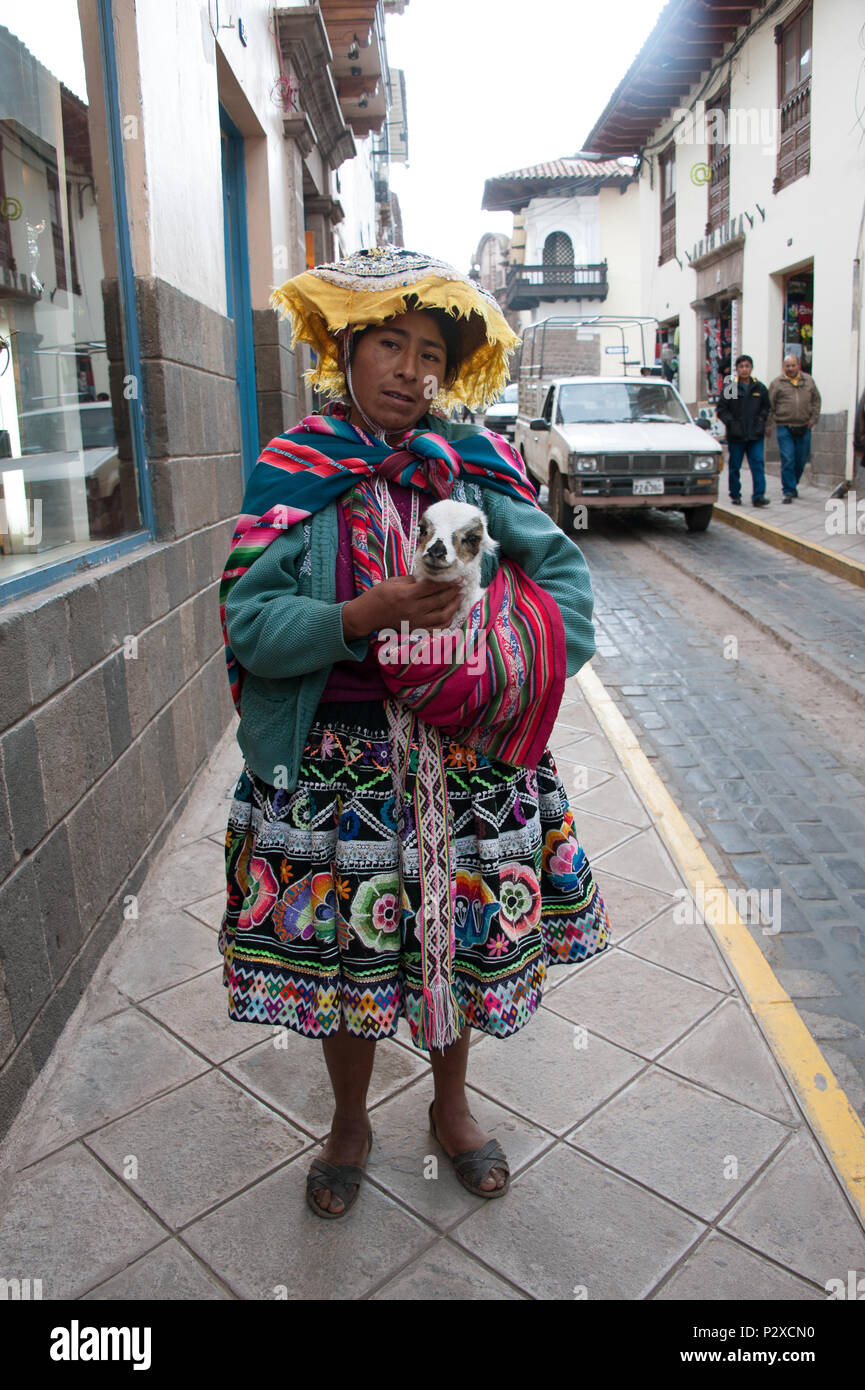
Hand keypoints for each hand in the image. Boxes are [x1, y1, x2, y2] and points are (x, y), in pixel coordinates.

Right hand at [342, 575, 463, 640]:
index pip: (433, 587)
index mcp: (407, 595)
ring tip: (460, 597)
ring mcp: (416, 622)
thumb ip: (412, 580)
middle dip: (454, 591)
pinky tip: (452, 613)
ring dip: (454, 606)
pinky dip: (447, 621)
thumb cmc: (377, 596)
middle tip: (461, 585)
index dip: (447, 582)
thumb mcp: (392, 582)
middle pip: (440, 600)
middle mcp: (413, 610)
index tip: (458, 577)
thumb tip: (428, 577)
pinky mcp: (415, 630)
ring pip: (442, 615)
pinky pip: (437, 628)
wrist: (366, 616)